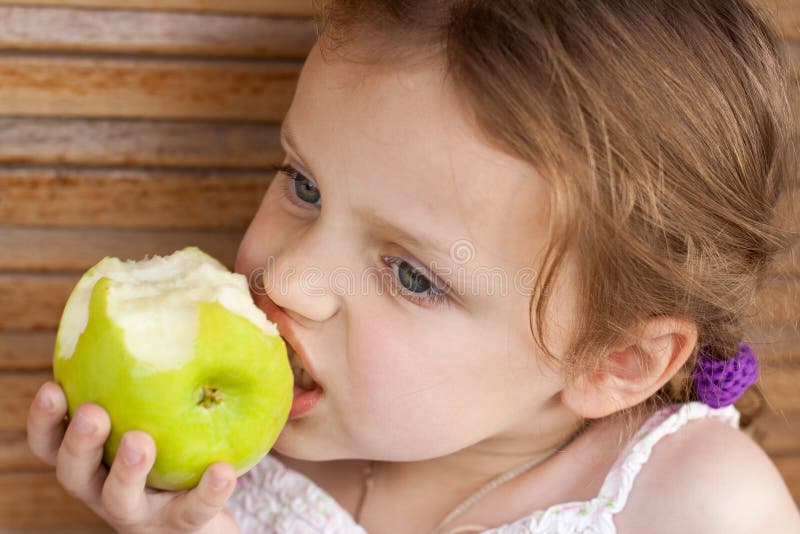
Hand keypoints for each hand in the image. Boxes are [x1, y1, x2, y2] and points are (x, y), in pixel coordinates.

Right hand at [27, 381, 238, 532]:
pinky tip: (224, 470)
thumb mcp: (162, 413)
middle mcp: (105, 487)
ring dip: (127, 470)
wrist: (203, 517)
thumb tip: (195, 293)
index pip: (53, 440)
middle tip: (92, 413)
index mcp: (95, 457)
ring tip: (141, 441)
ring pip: (120, 499)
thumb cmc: (179, 450)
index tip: (52, 387)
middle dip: (77, 442)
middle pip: (73, 472)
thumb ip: (163, 371)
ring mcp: (142, 512)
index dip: (46, 418)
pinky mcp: (181, 527)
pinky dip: (208, 491)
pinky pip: (193, 511)